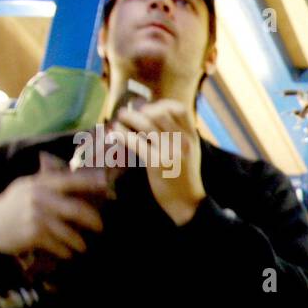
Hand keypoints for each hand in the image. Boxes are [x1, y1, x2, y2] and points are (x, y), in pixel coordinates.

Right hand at [0, 152, 107, 258]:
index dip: (89, 181)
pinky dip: (66, 251)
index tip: (105, 184)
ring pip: (69, 232)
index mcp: (40, 184)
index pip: (69, 180)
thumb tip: (77, 174)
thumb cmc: (13, 204)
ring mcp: (36, 216)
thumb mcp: (27, 186)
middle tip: (100, 227)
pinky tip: (68, 253)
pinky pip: (59, 245)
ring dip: (79, 242)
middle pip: (76, 209)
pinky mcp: (33, 234)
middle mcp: (39, 198)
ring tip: (83, 246)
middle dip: (93, 220)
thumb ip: (49, 180)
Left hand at [113, 99, 203, 224]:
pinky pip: (136, 142)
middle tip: (126, 113)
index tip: (147, 109)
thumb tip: (155, 119)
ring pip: (146, 124)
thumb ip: (178, 137)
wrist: (187, 203)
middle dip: (140, 111)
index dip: (161, 104)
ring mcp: (170, 152)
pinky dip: (122, 134)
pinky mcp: (157, 163)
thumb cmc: (183, 177)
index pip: (179, 109)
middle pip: (159, 113)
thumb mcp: (188, 153)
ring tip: (118, 118)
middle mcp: (182, 141)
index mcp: (191, 137)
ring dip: (128, 118)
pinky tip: (115, 133)